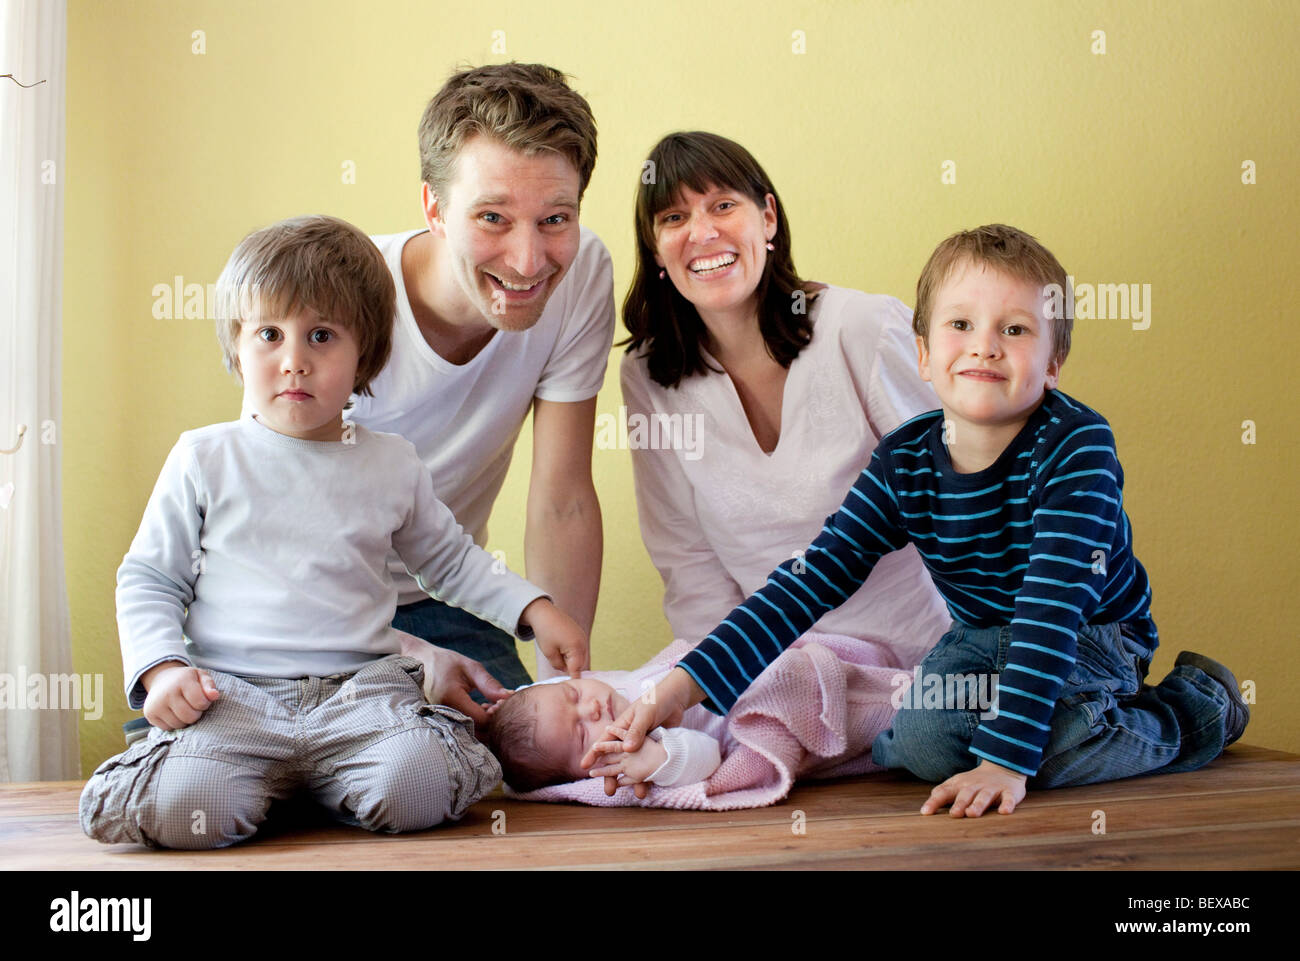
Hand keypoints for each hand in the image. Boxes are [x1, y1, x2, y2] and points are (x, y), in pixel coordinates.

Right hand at [141, 661, 218, 729]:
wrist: (163, 680)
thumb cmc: (187, 680)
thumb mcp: (201, 676)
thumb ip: (209, 685)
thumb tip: (215, 695)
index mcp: (182, 680)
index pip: (200, 702)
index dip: (204, 703)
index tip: (202, 699)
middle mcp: (166, 692)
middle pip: (189, 717)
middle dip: (196, 713)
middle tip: (193, 705)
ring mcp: (156, 704)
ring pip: (179, 724)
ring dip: (185, 720)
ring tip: (184, 708)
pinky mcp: (149, 714)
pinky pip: (168, 728)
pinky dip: (174, 723)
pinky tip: (174, 712)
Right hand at [395, 630, 509, 725]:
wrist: (419, 661)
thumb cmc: (446, 662)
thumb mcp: (471, 668)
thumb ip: (490, 685)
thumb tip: (510, 697)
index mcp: (451, 698)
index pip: (481, 720)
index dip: (497, 714)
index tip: (501, 701)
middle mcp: (442, 713)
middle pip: (476, 731)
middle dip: (491, 720)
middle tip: (495, 703)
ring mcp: (438, 720)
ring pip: (469, 733)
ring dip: (483, 722)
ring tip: (487, 704)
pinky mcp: (439, 722)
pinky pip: (461, 729)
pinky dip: (473, 722)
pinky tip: (478, 708)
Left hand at [519, 598, 586, 678]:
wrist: (543, 613)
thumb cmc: (545, 633)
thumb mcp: (549, 654)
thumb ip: (559, 666)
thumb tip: (566, 670)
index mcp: (576, 648)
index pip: (576, 670)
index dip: (572, 679)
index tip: (570, 688)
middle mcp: (583, 642)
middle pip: (580, 663)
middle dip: (571, 668)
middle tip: (558, 667)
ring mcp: (582, 637)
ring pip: (580, 656)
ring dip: (572, 660)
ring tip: (557, 654)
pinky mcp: (579, 633)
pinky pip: (579, 648)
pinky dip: (572, 652)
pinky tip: (561, 648)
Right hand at [579, 667, 700, 794]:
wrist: (677, 698)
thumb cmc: (656, 700)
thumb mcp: (645, 714)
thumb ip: (636, 731)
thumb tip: (627, 749)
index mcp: (621, 726)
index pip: (604, 742)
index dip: (594, 755)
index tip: (585, 767)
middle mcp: (629, 737)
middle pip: (617, 759)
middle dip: (612, 775)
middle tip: (609, 790)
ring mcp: (642, 744)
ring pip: (633, 764)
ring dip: (633, 779)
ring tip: (635, 793)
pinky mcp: (654, 747)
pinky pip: (649, 763)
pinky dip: (649, 774)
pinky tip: (649, 785)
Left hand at [921, 760, 1027, 816]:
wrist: (1003, 767)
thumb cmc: (974, 782)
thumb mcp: (956, 784)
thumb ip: (942, 794)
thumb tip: (925, 808)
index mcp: (960, 785)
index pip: (944, 792)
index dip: (935, 802)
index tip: (925, 812)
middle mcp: (975, 786)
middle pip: (966, 795)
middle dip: (959, 804)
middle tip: (954, 814)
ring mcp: (992, 788)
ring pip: (985, 797)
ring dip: (978, 805)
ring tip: (972, 813)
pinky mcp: (1009, 792)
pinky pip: (1009, 799)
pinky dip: (1008, 804)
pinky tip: (1004, 811)